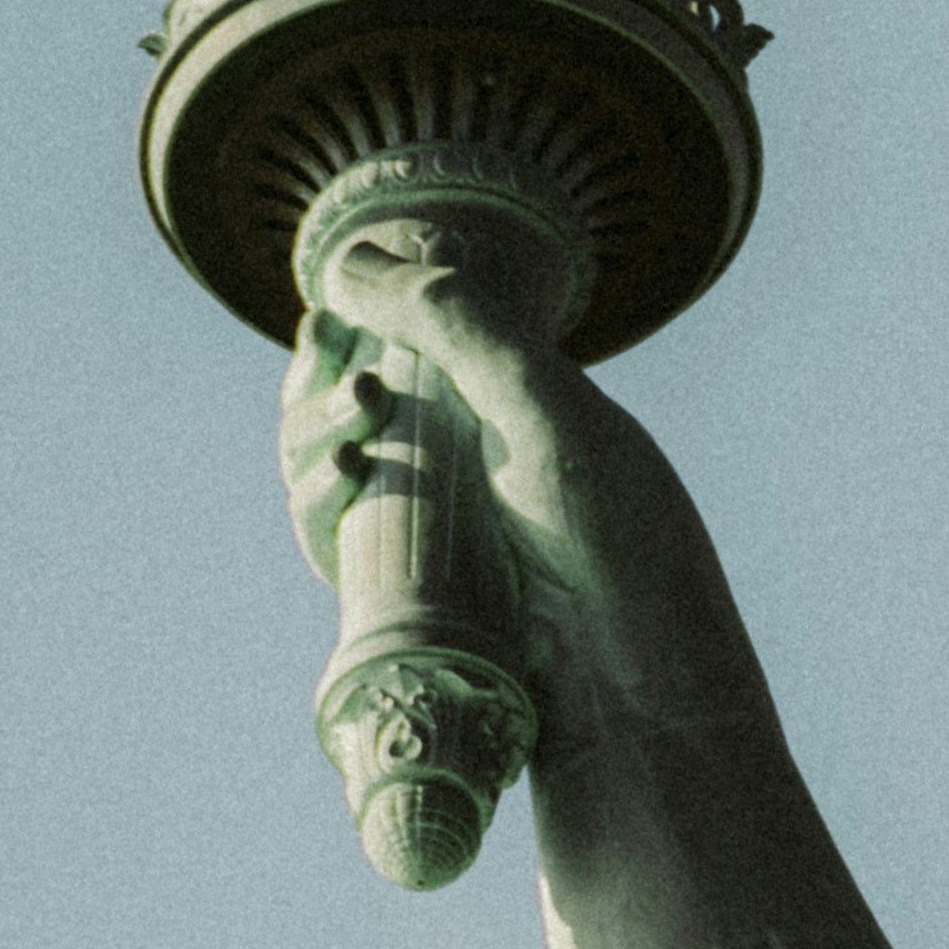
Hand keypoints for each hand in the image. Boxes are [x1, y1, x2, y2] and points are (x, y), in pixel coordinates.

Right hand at [272, 211, 695, 738]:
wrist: (634, 688)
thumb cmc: (613, 539)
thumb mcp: (542, 402)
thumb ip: (457, 321)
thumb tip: (346, 261)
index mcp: (510, 412)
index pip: (409, 348)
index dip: (360, 321)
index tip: (335, 306)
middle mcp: (465, 469)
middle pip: (351, 404)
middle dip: (323, 374)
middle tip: (327, 350)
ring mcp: (429, 536)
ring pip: (329, 468)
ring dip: (313, 429)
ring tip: (350, 419)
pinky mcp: (399, 601)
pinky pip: (333, 539)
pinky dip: (316, 500)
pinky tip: (338, 470)